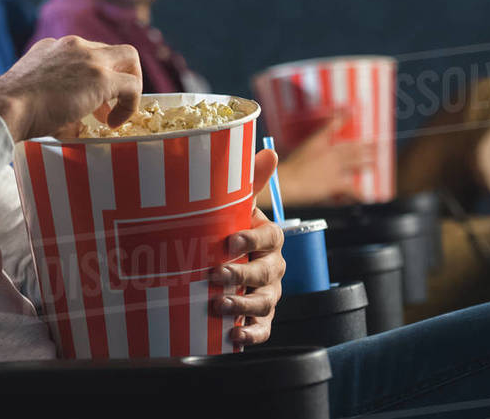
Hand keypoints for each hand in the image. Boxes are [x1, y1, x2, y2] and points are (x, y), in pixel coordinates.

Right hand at [0, 35, 141, 141]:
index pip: (86, 53)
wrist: (5, 108)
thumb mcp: (34, 96)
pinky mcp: (100, 77)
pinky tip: (114, 123)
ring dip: (129, 86)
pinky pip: (131, 85)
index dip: (94, 77)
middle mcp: (73, 45)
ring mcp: (88, 57)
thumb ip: (56, 103)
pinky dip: (130, 104)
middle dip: (117, 76)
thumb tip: (71, 128)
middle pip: (112, 50)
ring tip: (116, 116)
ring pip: (129, 58)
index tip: (90, 101)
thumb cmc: (12, 110)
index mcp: (54, 48)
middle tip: (109, 106)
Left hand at [212, 149, 284, 347]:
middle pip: (266, 273)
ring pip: (264, 303)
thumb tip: (268, 151)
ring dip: (243, 306)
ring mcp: (269, 294)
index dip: (251, 239)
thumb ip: (250, 183)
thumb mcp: (238, 207)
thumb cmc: (233, 231)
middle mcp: (274, 267)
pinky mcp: (262, 318)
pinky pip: (263, 330)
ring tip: (219, 306)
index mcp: (269, 239)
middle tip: (215, 275)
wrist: (231, 263)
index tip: (229, 241)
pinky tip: (234, 337)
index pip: (269, 237)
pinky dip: (251, 335)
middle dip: (242, 275)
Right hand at [257, 108, 376, 207]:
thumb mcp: (291, 152)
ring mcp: (334, 168)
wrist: (286, 182)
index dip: (342, 118)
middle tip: (376, 144)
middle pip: (350, 147)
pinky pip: (351, 188)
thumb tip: (299, 146)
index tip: (351, 112)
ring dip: (366, 162)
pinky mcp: (335, 183)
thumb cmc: (285, 169)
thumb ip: (301, 149)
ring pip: (355, 163)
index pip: (332, 127)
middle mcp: (329, 153)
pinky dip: (358, 193)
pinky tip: (365, 195)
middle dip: (364, 146)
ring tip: (374, 162)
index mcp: (317, 143)